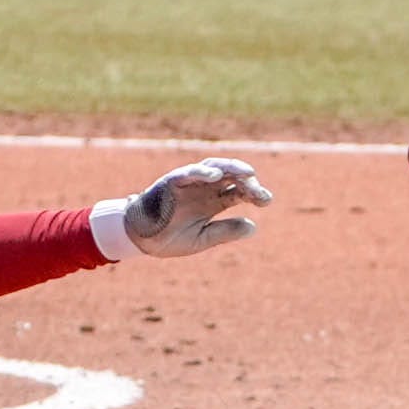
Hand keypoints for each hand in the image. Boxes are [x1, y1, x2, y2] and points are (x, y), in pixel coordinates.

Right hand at [124, 158, 271, 256]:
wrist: (141, 239)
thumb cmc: (170, 237)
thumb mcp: (203, 238)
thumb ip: (225, 231)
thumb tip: (253, 227)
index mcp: (213, 201)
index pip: (238, 191)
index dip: (254, 193)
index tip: (266, 200)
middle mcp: (204, 189)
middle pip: (231, 177)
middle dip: (247, 181)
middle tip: (259, 191)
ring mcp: (188, 183)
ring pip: (213, 168)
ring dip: (230, 168)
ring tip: (247, 173)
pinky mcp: (171, 182)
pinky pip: (187, 174)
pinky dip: (200, 172)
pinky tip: (215, 176)